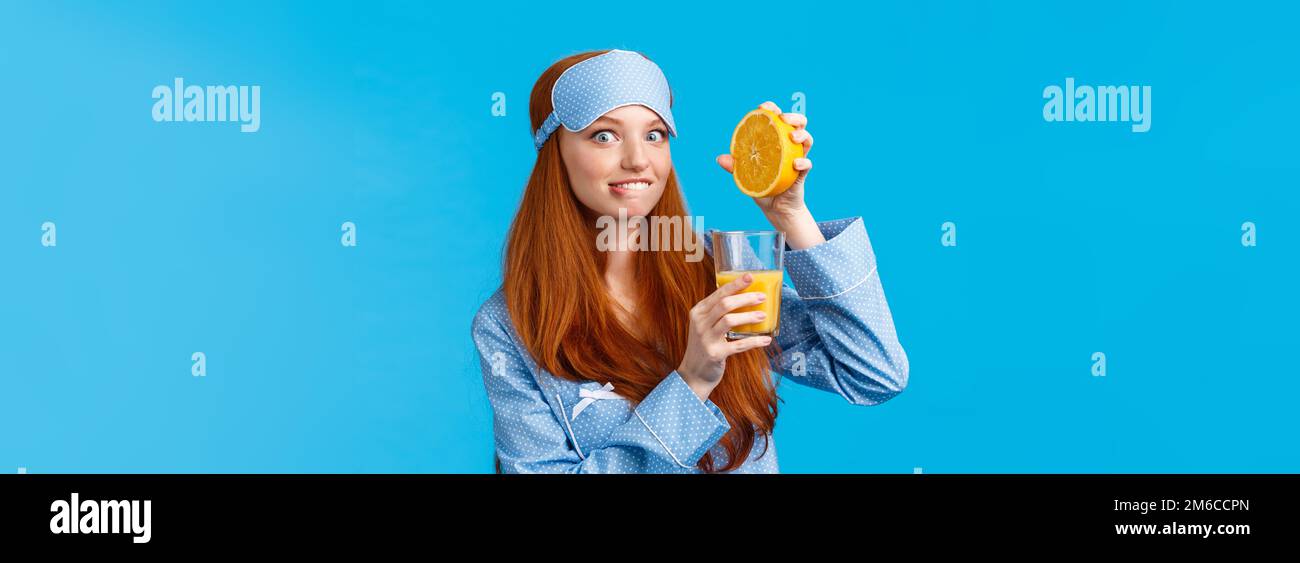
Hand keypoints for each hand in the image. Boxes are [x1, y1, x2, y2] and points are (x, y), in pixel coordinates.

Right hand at [676, 273, 772, 400]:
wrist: (693, 374)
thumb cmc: (704, 346)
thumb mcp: (704, 325)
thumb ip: (717, 312)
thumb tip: (744, 297)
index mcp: (698, 312)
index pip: (718, 293)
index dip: (736, 284)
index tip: (751, 277)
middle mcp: (700, 323)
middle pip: (725, 304)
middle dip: (746, 298)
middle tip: (762, 297)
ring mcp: (706, 339)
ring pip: (730, 321)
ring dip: (749, 317)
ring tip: (763, 316)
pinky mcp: (715, 354)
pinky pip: (738, 345)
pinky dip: (754, 341)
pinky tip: (766, 340)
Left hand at [716, 100, 814, 220]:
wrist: (775, 208)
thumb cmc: (761, 185)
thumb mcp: (745, 175)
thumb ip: (734, 166)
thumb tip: (719, 158)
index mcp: (776, 141)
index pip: (778, 119)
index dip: (773, 109)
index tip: (764, 107)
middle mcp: (789, 146)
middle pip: (799, 124)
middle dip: (794, 117)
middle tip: (783, 119)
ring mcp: (797, 158)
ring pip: (807, 140)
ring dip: (802, 135)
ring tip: (792, 137)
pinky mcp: (802, 173)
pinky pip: (807, 164)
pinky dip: (803, 162)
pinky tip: (795, 163)